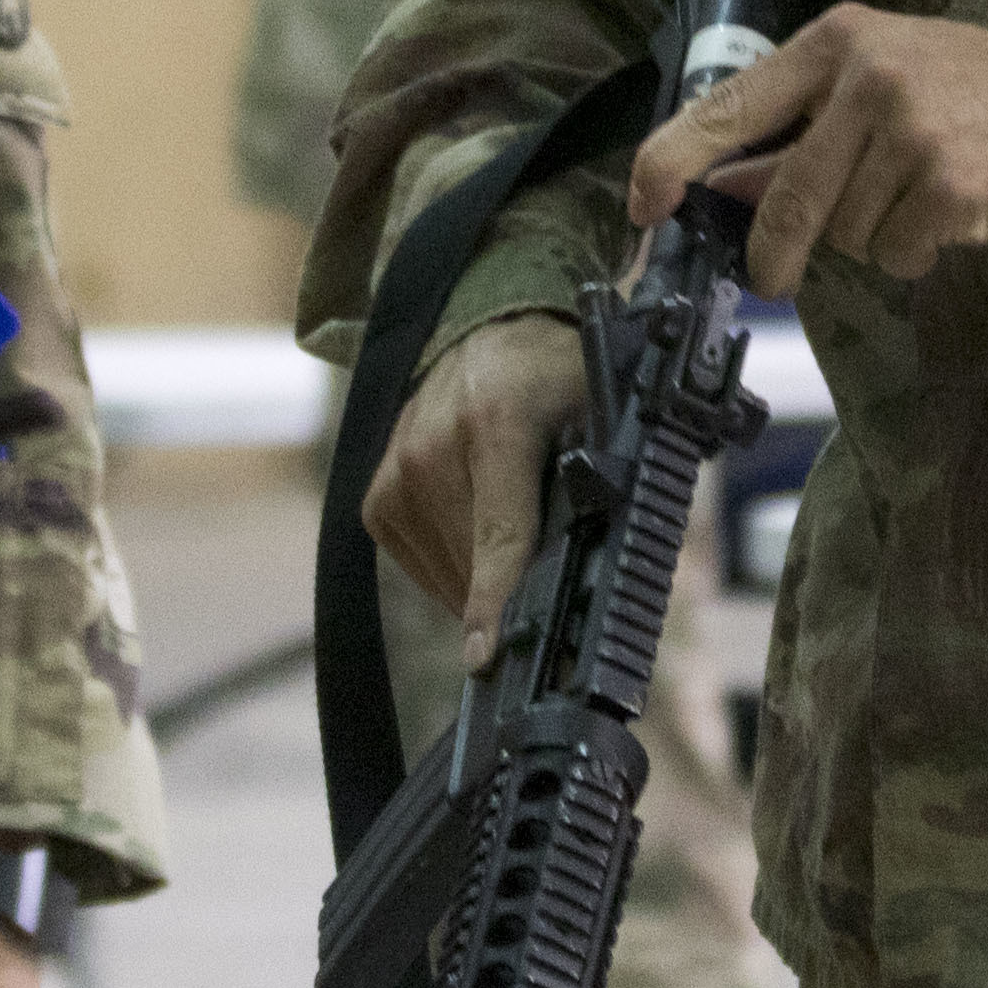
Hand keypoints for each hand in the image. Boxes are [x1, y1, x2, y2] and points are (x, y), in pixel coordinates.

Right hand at [364, 313, 583, 674]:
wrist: (482, 331)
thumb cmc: (553, 375)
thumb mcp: (599, 412)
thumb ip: (606, 480)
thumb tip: (611, 572)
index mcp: (496, 423)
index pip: (500, 534)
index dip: (496, 600)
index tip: (484, 656)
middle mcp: (431, 449)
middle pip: (477, 569)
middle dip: (519, 593)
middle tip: (560, 583)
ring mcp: (396, 474)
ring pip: (448, 578)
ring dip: (487, 583)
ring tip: (518, 542)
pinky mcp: (377, 499)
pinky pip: (422, 567)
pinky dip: (457, 570)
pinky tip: (482, 537)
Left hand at [626, 7, 987, 292]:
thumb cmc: (975, 94)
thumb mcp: (883, 82)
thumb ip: (804, 130)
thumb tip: (725, 188)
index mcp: (836, 41)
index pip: (727, 107)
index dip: (671, 162)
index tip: (642, 206)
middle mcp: (866, 78)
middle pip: (781, 199)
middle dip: (773, 251)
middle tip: (774, 276)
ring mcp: (909, 132)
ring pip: (841, 232)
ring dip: (870, 238)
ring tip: (918, 200)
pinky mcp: (948, 187)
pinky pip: (893, 252)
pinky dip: (912, 253)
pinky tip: (948, 219)